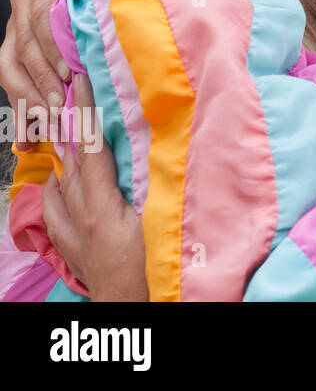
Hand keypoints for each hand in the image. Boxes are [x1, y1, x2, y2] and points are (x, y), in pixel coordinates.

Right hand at [1, 0, 80, 148]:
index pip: (41, 17)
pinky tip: (28, 138)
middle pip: (26, 46)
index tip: (73, 74)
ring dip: (28, 98)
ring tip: (47, 124)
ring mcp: (17, 24)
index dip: (55, 48)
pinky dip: (20, 110)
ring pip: (11, 67)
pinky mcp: (16, 46)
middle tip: (63, 108)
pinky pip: (11, 80)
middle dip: (44, 80)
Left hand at [41, 73, 147, 300]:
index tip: (79, 85)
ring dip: (64, 163)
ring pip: (58, 190)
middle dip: (71, 131)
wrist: (133, 314)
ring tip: (70, 142)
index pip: (91, 149)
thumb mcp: (164, 223)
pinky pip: (55, 217)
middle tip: (73, 102)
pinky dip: (56, 195)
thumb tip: (174, 151)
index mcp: (102, 209)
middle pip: (70, 165)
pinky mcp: (73, 252)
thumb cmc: (153, 273)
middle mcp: (81, 219)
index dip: (85, 114)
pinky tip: (61, 188)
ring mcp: (73, 237)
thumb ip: (165, 187)